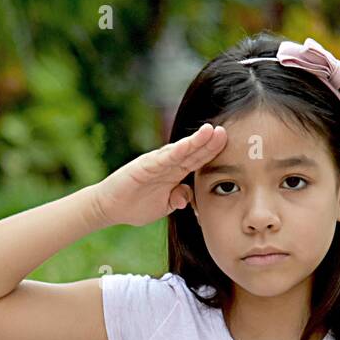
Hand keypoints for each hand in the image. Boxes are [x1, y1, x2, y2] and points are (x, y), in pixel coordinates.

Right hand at [88, 123, 227, 227]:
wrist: (109, 208)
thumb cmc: (134, 206)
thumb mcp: (163, 206)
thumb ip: (176, 199)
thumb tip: (187, 198)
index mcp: (174, 174)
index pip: (197, 161)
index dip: (212, 153)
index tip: (231, 146)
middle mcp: (167, 164)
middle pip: (193, 152)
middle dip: (210, 143)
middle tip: (226, 132)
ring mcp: (156, 164)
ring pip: (180, 151)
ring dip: (196, 141)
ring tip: (211, 131)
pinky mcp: (144, 166)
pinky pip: (163, 158)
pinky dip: (176, 151)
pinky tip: (188, 144)